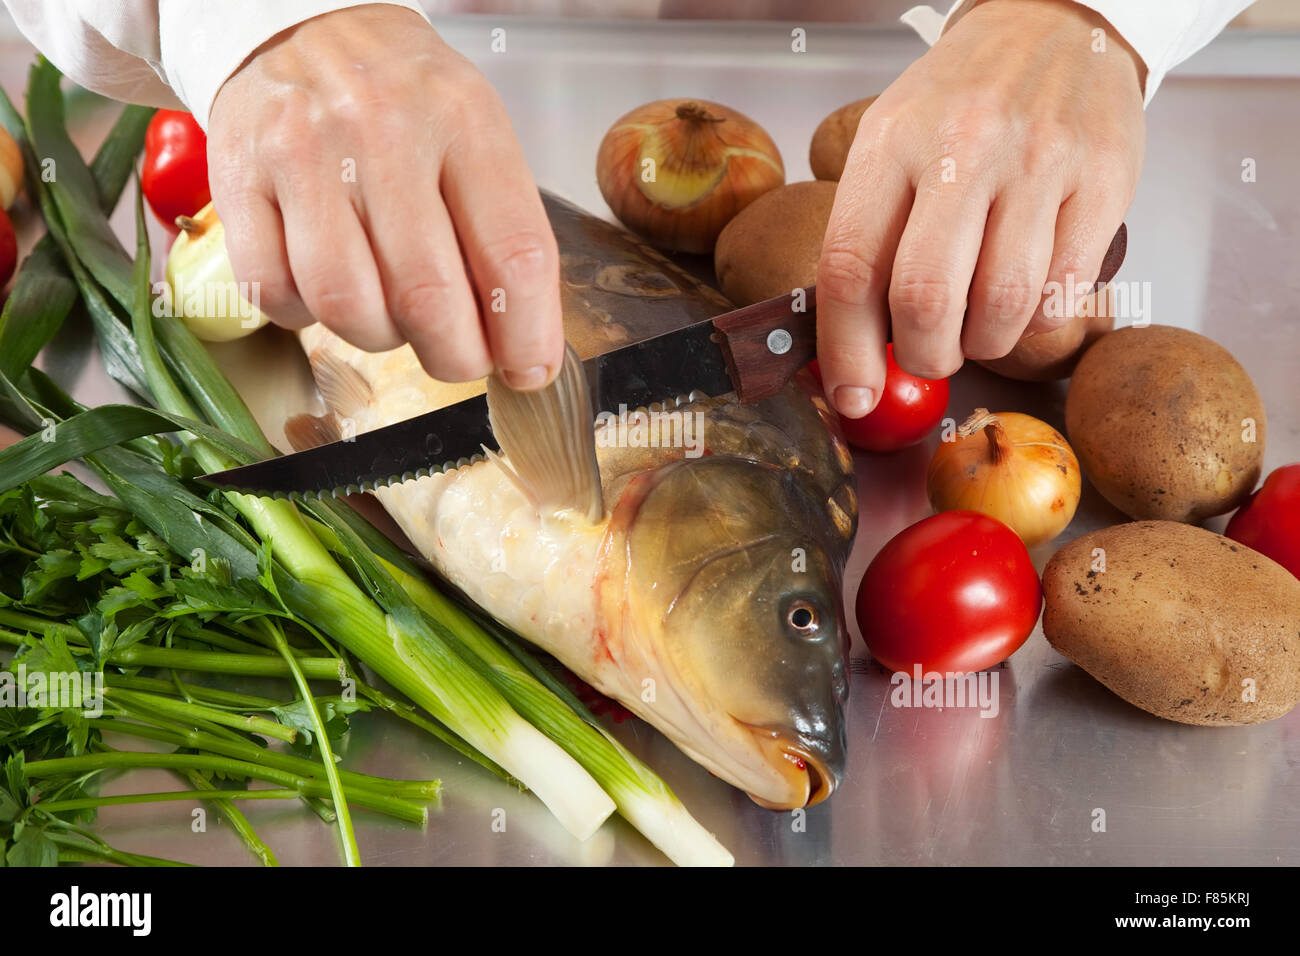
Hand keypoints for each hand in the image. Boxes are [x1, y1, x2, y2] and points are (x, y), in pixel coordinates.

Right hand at [207, 4, 563, 388]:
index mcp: (464, 122)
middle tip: (458, 358)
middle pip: (429, 297)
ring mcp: (304, 155)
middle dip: (454, 356)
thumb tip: (522, 344)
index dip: (527, 335)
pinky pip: (273, 292)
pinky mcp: (238, 178)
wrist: (305, 25)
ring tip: (391, 316)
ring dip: (379, 338)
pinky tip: (324, 288)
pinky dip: (303, 316)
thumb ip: (504, 234)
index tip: (528, 370)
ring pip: (348, 305)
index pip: (515, 255)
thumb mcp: (477, 136)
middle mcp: (384, 133)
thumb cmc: (405, 100)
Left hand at [815, 0, 1145, 416]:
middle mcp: (963, 148)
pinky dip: (1037, 323)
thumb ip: (868, 238)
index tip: (852, 395)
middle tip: (927, 357)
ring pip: (1001, 308)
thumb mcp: (889, 146)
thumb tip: (849, 353)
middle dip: (921, 357)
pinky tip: (1026, 301)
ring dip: (982, 346)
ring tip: (976, 329)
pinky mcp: (1104, 180)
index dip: (846, 351)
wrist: (1051, 25)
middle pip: (924, 299)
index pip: (851, 268)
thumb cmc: (958, 103)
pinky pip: (1064, 295)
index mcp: (891, 143)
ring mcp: (1039, 162)